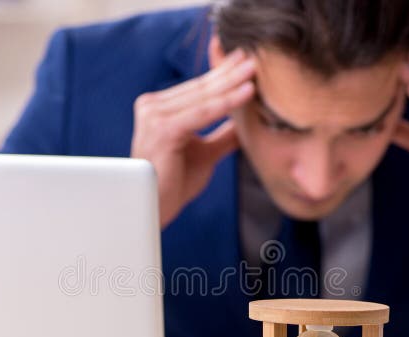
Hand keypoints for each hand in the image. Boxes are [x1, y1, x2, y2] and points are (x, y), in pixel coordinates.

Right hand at [131, 49, 255, 227]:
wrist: (152, 209)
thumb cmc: (173, 185)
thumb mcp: (205, 154)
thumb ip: (222, 136)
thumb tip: (246, 123)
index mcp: (159, 109)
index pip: (197, 88)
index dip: (224, 74)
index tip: (247, 62)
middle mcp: (152, 107)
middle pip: (200, 87)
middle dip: (230, 71)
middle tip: (255, 56)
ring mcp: (154, 115)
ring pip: (204, 96)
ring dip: (232, 82)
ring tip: (255, 70)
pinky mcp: (163, 129)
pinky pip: (203, 112)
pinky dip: (227, 102)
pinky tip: (247, 92)